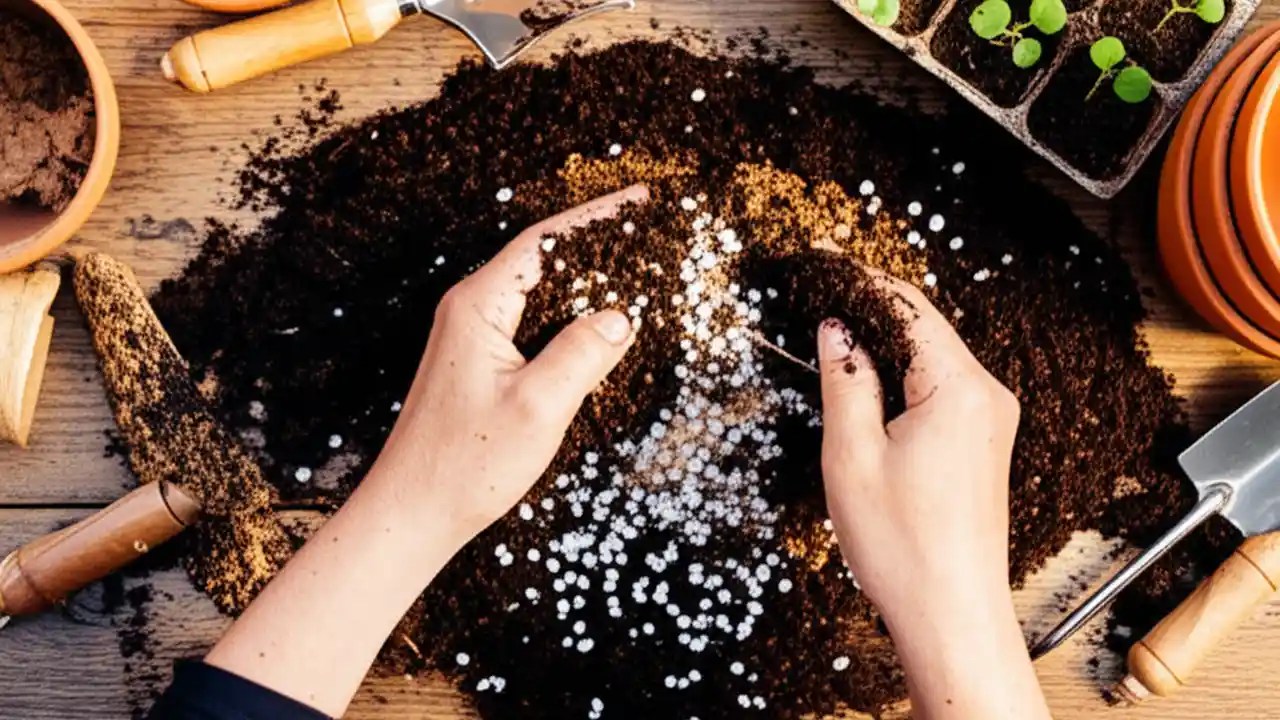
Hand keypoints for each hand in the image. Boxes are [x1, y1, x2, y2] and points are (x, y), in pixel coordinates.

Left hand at [372, 184, 648, 541]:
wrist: (413, 512)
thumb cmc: (464, 465)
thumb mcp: (537, 407)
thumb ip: (581, 354)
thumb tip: (620, 316)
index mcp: (478, 307)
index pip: (545, 242)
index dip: (596, 218)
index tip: (639, 199)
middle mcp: (471, 312)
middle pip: (543, 261)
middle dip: (596, 245)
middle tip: (648, 232)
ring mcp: (474, 339)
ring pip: (541, 296)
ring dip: (586, 285)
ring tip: (636, 273)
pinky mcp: (481, 366)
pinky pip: (534, 327)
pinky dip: (570, 321)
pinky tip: (599, 331)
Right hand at [817, 272, 1049, 719]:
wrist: (952, 614)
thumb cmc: (903, 546)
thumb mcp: (852, 454)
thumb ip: (845, 379)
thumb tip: (835, 328)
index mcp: (959, 388)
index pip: (906, 307)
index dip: (858, 277)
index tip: (820, 255)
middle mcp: (987, 395)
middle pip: (923, 325)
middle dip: (869, 305)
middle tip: (816, 288)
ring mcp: (991, 419)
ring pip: (931, 355)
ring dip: (884, 340)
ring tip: (832, 329)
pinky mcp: (984, 442)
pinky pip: (941, 386)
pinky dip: (902, 372)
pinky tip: (866, 377)